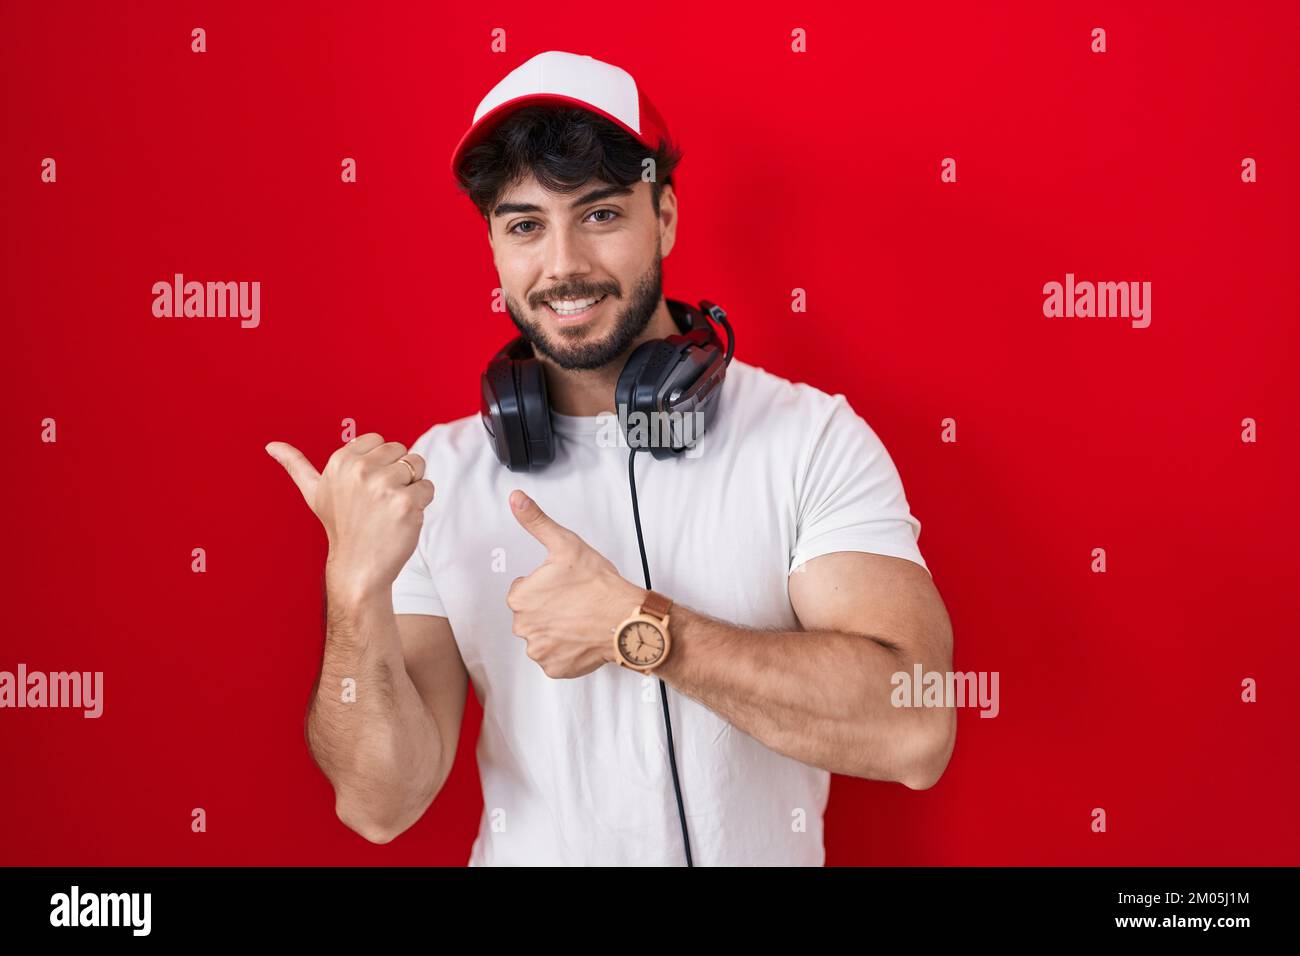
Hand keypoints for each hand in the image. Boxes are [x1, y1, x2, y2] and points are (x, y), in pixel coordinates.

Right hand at [265, 433, 434, 600]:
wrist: (358, 568)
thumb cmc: (340, 527)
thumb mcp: (314, 493)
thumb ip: (295, 465)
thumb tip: (270, 445)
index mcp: (341, 460)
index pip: (382, 442)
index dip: (381, 464)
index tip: (366, 488)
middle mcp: (360, 469)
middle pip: (402, 451)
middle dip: (398, 474)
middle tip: (379, 502)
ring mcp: (383, 485)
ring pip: (418, 467)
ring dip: (411, 488)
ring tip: (390, 510)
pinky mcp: (404, 502)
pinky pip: (428, 487)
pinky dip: (421, 503)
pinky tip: (401, 519)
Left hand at [506, 490, 645, 678]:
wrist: (625, 619)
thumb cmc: (598, 585)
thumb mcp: (565, 544)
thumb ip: (536, 522)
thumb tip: (516, 499)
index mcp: (521, 598)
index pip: (524, 591)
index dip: (545, 586)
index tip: (564, 585)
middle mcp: (524, 627)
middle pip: (531, 615)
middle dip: (548, 609)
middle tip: (573, 601)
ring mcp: (539, 650)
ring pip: (542, 636)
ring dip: (556, 630)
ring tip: (579, 618)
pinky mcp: (555, 668)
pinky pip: (554, 658)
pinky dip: (565, 650)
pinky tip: (580, 636)